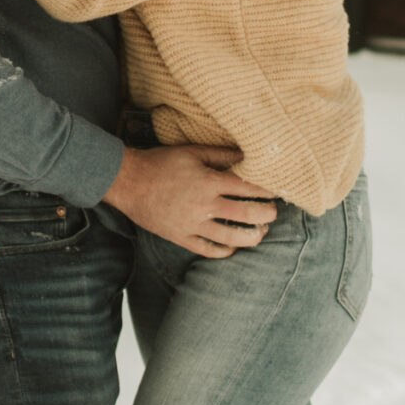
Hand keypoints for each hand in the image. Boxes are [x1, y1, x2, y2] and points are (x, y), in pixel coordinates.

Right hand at [103, 143, 276, 258]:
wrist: (127, 182)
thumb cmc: (160, 163)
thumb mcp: (192, 152)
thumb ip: (222, 155)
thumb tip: (248, 154)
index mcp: (209, 182)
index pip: (248, 188)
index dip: (267, 190)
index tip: (277, 191)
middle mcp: (204, 205)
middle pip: (247, 214)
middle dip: (267, 215)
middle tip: (273, 213)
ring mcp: (192, 224)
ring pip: (231, 238)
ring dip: (252, 237)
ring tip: (260, 232)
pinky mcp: (181, 237)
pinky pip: (208, 250)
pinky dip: (224, 251)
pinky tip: (233, 247)